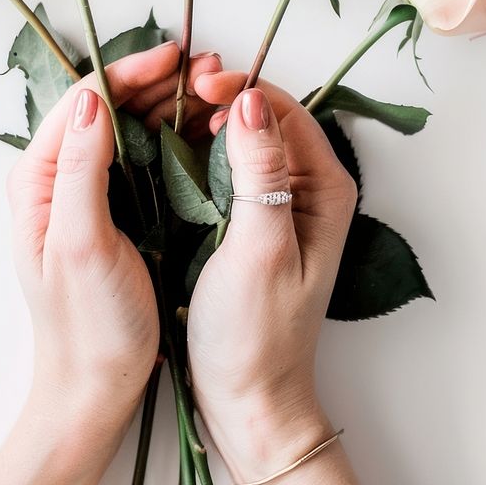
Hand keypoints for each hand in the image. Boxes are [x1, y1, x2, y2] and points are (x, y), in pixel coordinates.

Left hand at [7, 43, 221, 420]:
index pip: (82, 101)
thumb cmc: (89, 324)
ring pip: (123, 129)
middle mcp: (55, 179)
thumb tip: (90, 98)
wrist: (95, 387)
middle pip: (103, 107)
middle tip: (207, 71)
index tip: (178, 59)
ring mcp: (83, 196)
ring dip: (162, 104)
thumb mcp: (83, 243)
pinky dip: (166, 136)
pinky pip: (136, 159)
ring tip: (208, 89)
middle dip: (152, 81)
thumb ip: (81, 168)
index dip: (130, 72)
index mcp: (39, 180)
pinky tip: (197, 130)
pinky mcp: (110, 214)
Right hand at [187, 74, 356, 466]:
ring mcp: (278, 206)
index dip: (241, 90)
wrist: (248, 399)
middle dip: (219, 98)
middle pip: (265, 119)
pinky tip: (167, 150)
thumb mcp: (260, 249)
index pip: (285, 112)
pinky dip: (198, 153)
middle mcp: (307, 190)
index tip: (193, 86)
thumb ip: (258, 173)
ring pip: (243, 141)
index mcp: (325, 189)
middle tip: (167, 93)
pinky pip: (227, 170)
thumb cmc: (257, 335)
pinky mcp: (250, 223)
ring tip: (160, 112)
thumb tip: (249, 99)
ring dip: (205, 121)